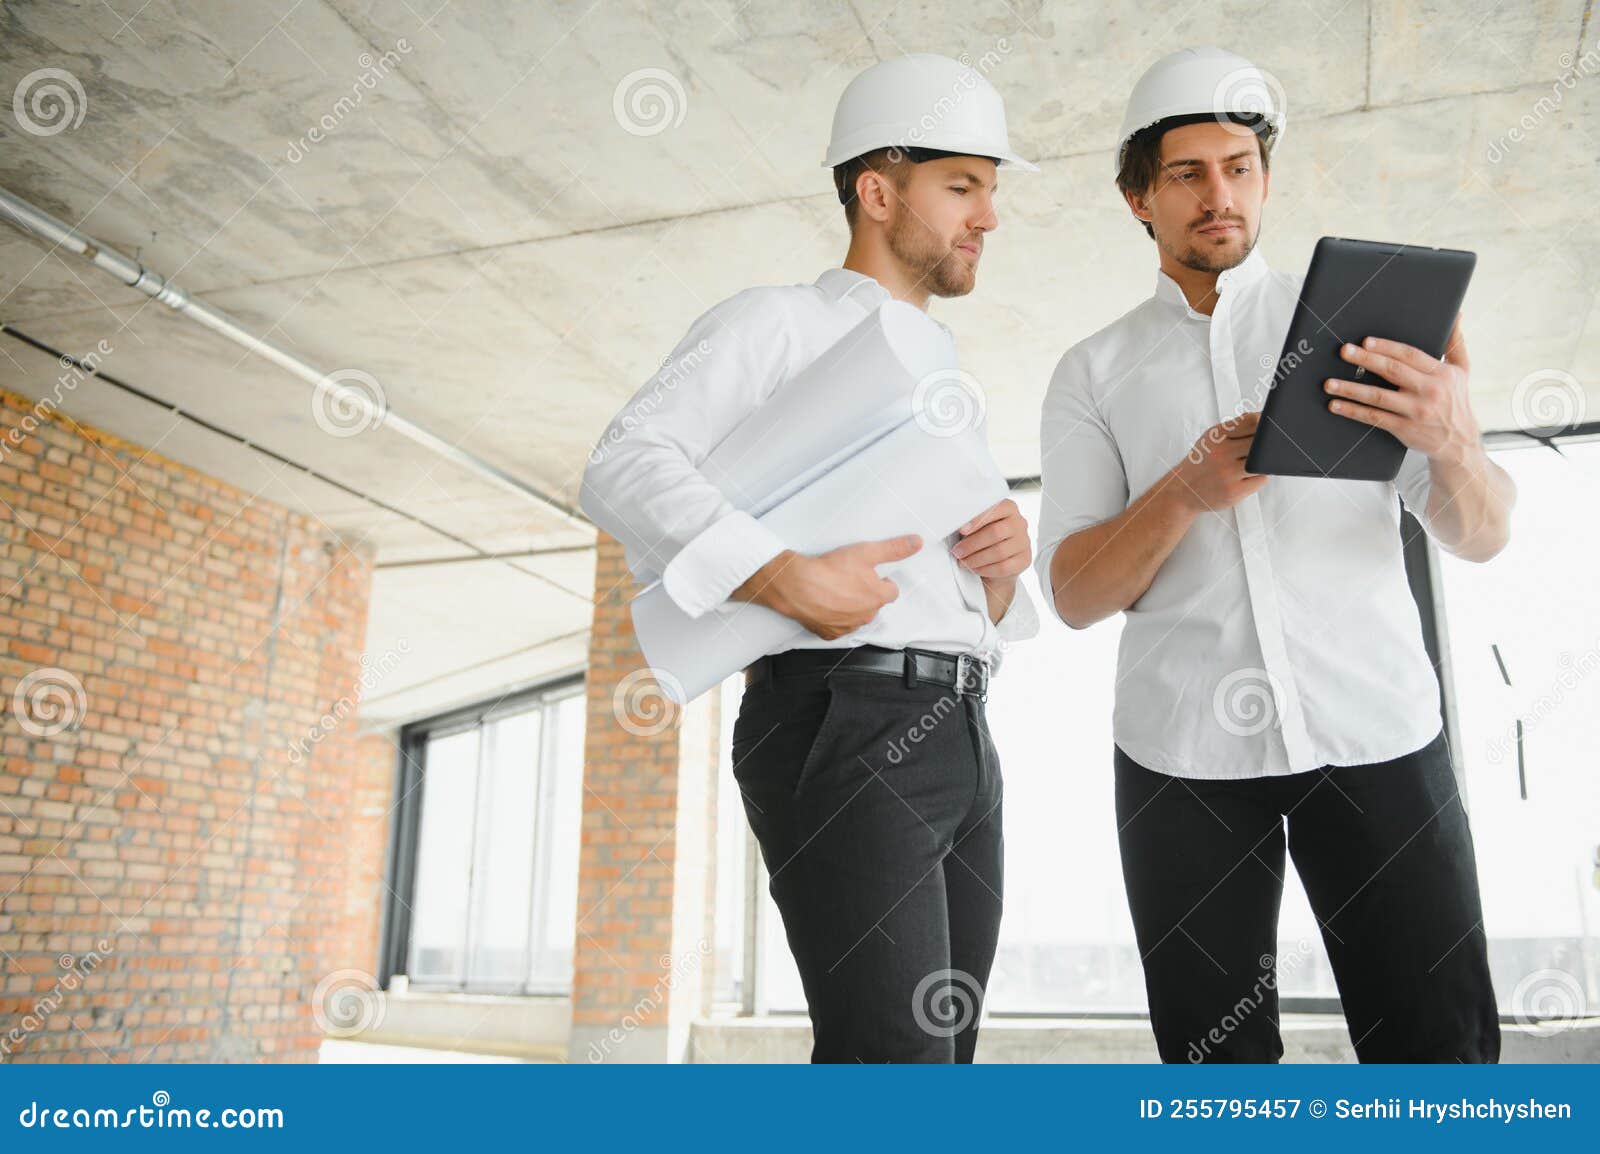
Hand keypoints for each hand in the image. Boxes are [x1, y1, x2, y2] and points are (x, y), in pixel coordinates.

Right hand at [733, 535, 921, 640]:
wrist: (797, 586)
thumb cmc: (831, 569)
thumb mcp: (866, 552)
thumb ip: (893, 548)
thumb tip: (916, 543)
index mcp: (877, 597)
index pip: (891, 591)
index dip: (881, 581)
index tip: (869, 574)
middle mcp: (866, 616)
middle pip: (873, 605)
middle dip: (865, 594)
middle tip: (849, 579)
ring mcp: (847, 627)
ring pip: (856, 617)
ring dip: (850, 606)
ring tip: (835, 590)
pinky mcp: (829, 633)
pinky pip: (836, 627)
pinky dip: (832, 617)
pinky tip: (824, 604)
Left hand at [952, 498, 1031, 579]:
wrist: (995, 563)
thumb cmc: (982, 540)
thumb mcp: (975, 527)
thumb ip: (969, 522)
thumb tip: (955, 524)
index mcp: (1008, 508)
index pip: (995, 509)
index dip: (977, 520)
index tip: (961, 529)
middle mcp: (1019, 522)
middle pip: (996, 532)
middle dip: (972, 544)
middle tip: (957, 551)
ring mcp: (1024, 542)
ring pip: (999, 552)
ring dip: (976, 558)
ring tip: (963, 561)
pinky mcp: (1025, 560)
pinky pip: (1004, 567)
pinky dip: (985, 569)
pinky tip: (975, 568)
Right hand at [1168, 411, 1268, 511]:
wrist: (1181, 490)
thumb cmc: (1201, 463)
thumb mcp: (1211, 440)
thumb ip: (1235, 428)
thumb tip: (1264, 418)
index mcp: (1216, 436)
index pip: (1251, 421)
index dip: (1266, 422)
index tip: (1271, 425)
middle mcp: (1220, 453)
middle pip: (1260, 442)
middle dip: (1268, 444)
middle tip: (1270, 446)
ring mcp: (1227, 473)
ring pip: (1262, 462)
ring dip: (1264, 462)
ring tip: (1254, 463)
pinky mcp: (1233, 491)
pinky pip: (1260, 480)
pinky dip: (1260, 476)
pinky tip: (1248, 476)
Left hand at [1323, 316, 1482, 466]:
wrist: (1459, 441)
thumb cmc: (1455, 401)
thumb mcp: (1462, 371)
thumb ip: (1455, 343)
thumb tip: (1456, 315)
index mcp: (1441, 373)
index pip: (1410, 355)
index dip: (1386, 347)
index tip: (1366, 341)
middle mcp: (1429, 391)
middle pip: (1392, 371)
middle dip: (1366, 360)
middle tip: (1344, 352)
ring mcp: (1416, 411)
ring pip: (1378, 397)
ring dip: (1351, 389)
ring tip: (1330, 383)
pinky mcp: (1404, 429)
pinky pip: (1374, 418)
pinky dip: (1353, 411)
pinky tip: (1336, 405)